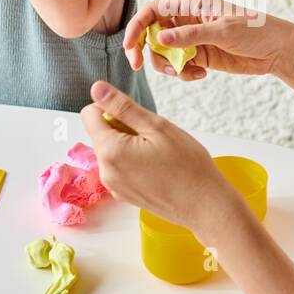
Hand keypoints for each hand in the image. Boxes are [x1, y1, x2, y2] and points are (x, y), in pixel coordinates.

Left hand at [80, 81, 251, 240]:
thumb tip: (97, 88)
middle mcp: (105, 171)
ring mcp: (114, 186)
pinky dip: (132, 161)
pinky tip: (157, 167)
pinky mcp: (123, 195)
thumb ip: (123, 106)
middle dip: (122, 127)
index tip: (135, 115)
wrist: (204, 206)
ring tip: (157, 153)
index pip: (89, 114)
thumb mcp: (157, 126)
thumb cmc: (187, 165)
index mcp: (110, 151)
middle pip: (100, 133)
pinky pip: (119, 168)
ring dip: (128, 144)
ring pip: (111, 150)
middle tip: (153, 136)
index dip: (110, 107)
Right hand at [123, 0, 293, 79]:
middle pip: (152, 34)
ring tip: (185, 73)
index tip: (129, 47)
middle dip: (146, 50)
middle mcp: (187, 19)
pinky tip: (201, 75)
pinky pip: (179, 66)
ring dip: (167, 66)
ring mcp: (192, 39)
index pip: (153, 11)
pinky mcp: (200, 56)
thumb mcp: (222, 30)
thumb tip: (160, 38)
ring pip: (163, 53)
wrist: (277, 50)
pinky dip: (183, 73)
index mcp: (190, 4)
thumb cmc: (255, 30)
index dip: (136, 26)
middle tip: (141, 67)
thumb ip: (190, 35)